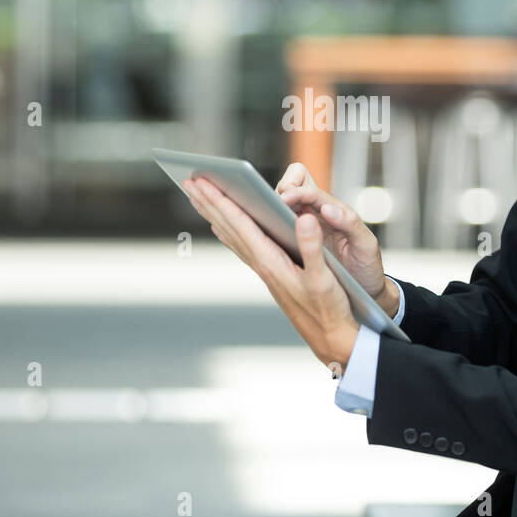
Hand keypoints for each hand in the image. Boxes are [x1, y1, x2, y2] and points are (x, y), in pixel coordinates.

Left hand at [182, 176, 359, 372]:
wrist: (329, 337)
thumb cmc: (328, 309)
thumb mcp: (324, 278)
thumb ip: (313, 248)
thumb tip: (303, 217)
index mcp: (270, 261)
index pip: (239, 224)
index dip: (221, 201)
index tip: (202, 182)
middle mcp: (261, 264)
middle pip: (228, 227)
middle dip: (208, 202)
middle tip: (187, 179)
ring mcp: (264, 269)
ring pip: (231, 235)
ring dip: (214, 214)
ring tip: (197, 196)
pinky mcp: (270, 273)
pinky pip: (241, 244)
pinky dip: (228, 230)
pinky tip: (222, 226)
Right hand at [273, 163, 389, 305]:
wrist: (366, 291)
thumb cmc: (367, 266)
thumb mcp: (366, 245)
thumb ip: (350, 223)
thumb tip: (327, 209)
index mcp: (334, 211)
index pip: (309, 188)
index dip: (296, 190)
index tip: (286, 199)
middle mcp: (317, 215)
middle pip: (291, 186)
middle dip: (280, 190)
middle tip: (274, 204)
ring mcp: (305, 228)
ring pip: (280, 206)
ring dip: (270, 206)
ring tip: (260, 215)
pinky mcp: (296, 244)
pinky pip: (277, 229)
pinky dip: (267, 225)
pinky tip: (260, 234)